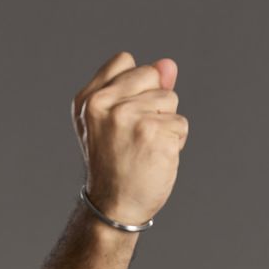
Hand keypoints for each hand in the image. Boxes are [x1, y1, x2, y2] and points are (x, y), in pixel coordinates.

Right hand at [71, 51, 189, 225]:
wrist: (114, 207)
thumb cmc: (116, 164)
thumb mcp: (115, 121)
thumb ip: (140, 87)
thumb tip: (169, 64)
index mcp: (87, 99)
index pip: (124, 61)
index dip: (135, 85)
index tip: (123, 117)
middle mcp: (102, 104)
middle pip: (152, 75)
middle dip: (154, 103)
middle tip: (135, 136)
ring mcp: (127, 117)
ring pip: (170, 99)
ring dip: (166, 124)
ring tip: (145, 148)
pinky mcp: (152, 132)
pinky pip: (180, 123)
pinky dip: (175, 142)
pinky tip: (155, 158)